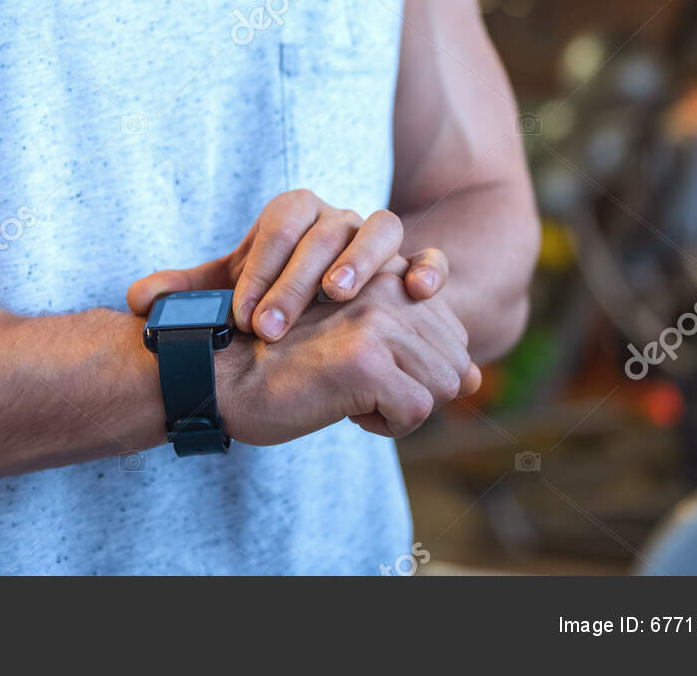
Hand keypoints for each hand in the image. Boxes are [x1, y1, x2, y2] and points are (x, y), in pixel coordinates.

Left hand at [126, 189, 448, 341]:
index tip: (243, 318)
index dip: (259, 267)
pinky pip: (428, 255)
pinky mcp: (410, 264)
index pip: (279, 224)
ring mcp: (377, 238)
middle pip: (323, 231)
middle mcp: (339, 218)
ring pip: (380, 229)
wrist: (325, 303)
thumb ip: (188, 294)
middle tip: (270, 327)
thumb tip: (138, 299)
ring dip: (360, 260)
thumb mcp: (233, 293)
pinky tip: (417, 292)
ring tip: (338, 298)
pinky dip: (428, 266)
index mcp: (294, 214)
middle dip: (296, 279)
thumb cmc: (272, 296)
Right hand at [212, 272, 480, 443]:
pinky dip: (385, 426)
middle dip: (414, 390)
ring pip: (442, 385)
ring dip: (400, 409)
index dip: (422, 367)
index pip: (451, 330)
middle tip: (355, 386)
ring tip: (347, 395)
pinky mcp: (366, 357)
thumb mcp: (360, 348)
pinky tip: (342, 409)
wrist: (222, 375)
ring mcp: (379, 318)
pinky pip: (417, 412)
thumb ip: (417, 349)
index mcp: (384, 271)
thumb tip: (474, 380)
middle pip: (453, 360)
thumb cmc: (285, 365)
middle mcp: (387, 285)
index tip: (377, 374)